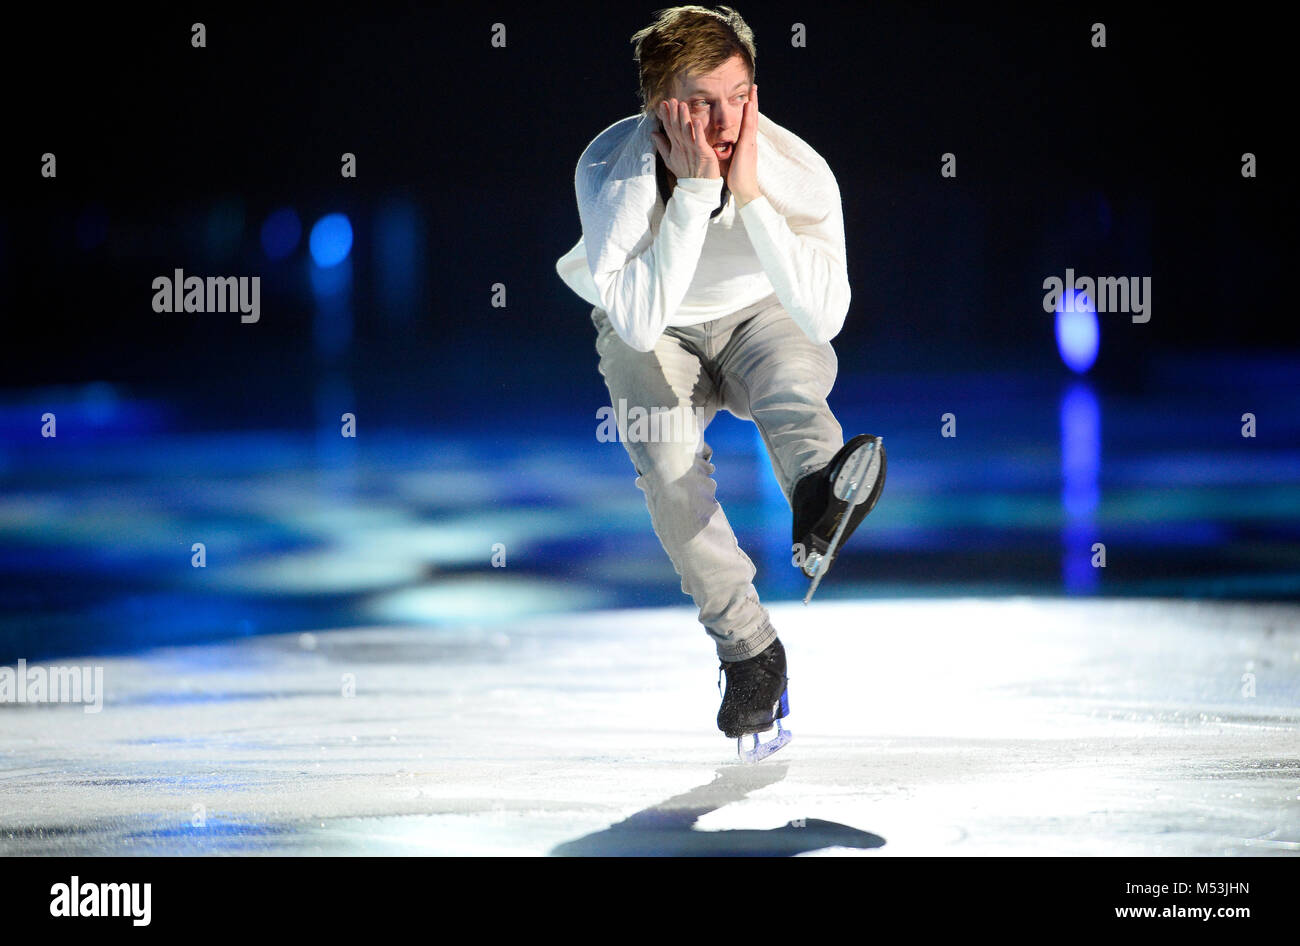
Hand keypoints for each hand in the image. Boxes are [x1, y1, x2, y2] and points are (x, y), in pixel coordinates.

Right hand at [649, 98, 720, 180]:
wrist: (697, 188)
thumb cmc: (686, 173)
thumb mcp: (670, 159)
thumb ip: (662, 145)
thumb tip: (653, 133)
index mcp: (675, 146)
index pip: (668, 128)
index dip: (665, 115)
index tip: (663, 104)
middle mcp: (681, 146)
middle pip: (675, 127)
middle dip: (673, 113)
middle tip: (671, 100)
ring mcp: (691, 149)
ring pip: (685, 131)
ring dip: (683, 118)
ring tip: (682, 105)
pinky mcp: (702, 153)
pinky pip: (698, 140)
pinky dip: (697, 131)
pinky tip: (696, 121)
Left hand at [727, 83, 759, 206]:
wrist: (744, 190)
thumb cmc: (736, 178)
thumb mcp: (730, 160)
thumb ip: (727, 150)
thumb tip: (719, 145)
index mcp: (745, 144)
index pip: (747, 124)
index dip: (747, 111)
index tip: (747, 99)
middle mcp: (750, 141)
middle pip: (752, 117)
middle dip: (753, 102)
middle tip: (753, 87)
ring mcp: (750, 142)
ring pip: (752, 119)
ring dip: (753, 103)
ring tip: (753, 89)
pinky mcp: (748, 146)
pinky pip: (748, 127)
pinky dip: (749, 115)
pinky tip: (748, 104)